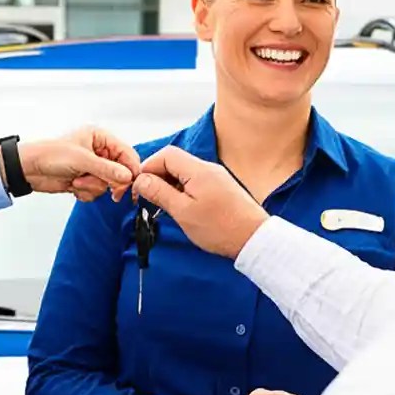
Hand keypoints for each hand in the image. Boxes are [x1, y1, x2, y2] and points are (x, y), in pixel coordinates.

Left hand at [14, 126, 139, 201]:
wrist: (29, 169)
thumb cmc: (49, 154)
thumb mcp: (81, 160)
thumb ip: (107, 169)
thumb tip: (127, 176)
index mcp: (100, 138)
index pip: (126, 153)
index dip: (131, 169)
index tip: (131, 184)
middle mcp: (98, 151)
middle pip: (119, 172)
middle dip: (107, 181)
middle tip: (108, 190)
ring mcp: (92, 167)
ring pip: (107, 184)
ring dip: (92, 186)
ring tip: (77, 181)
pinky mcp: (85, 180)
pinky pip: (96, 192)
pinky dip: (86, 193)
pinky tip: (73, 186)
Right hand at [131, 146, 267, 258]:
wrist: (254, 239)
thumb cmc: (221, 228)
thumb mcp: (183, 212)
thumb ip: (160, 193)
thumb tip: (142, 179)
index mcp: (198, 170)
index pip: (166, 155)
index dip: (149, 168)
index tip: (140, 187)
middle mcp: (209, 169)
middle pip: (175, 162)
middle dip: (158, 177)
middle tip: (149, 198)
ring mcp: (217, 177)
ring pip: (185, 173)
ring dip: (170, 185)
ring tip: (164, 206)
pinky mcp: (222, 188)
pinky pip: (196, 182)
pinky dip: (183, 191)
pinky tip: (182, 208)